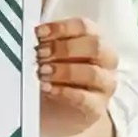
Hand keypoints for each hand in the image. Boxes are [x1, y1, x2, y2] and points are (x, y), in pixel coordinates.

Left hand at [36, 17, 118, 136]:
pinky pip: (87, 100)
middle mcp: (106, 60)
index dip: (61, 28)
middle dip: (64, 49)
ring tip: (42, 72)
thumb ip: (45, 42)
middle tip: (40, 54)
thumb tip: (31, 34)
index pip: (84, 27)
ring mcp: (105, 84)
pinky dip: (65, 93)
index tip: (39, 33)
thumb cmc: (54, 72)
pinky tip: (48, 89)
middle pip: (94, 46)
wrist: (57, 109)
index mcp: (94, 39)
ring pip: (92, 73)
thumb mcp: (49, 54)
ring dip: (64, 71)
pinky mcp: (98, 107)